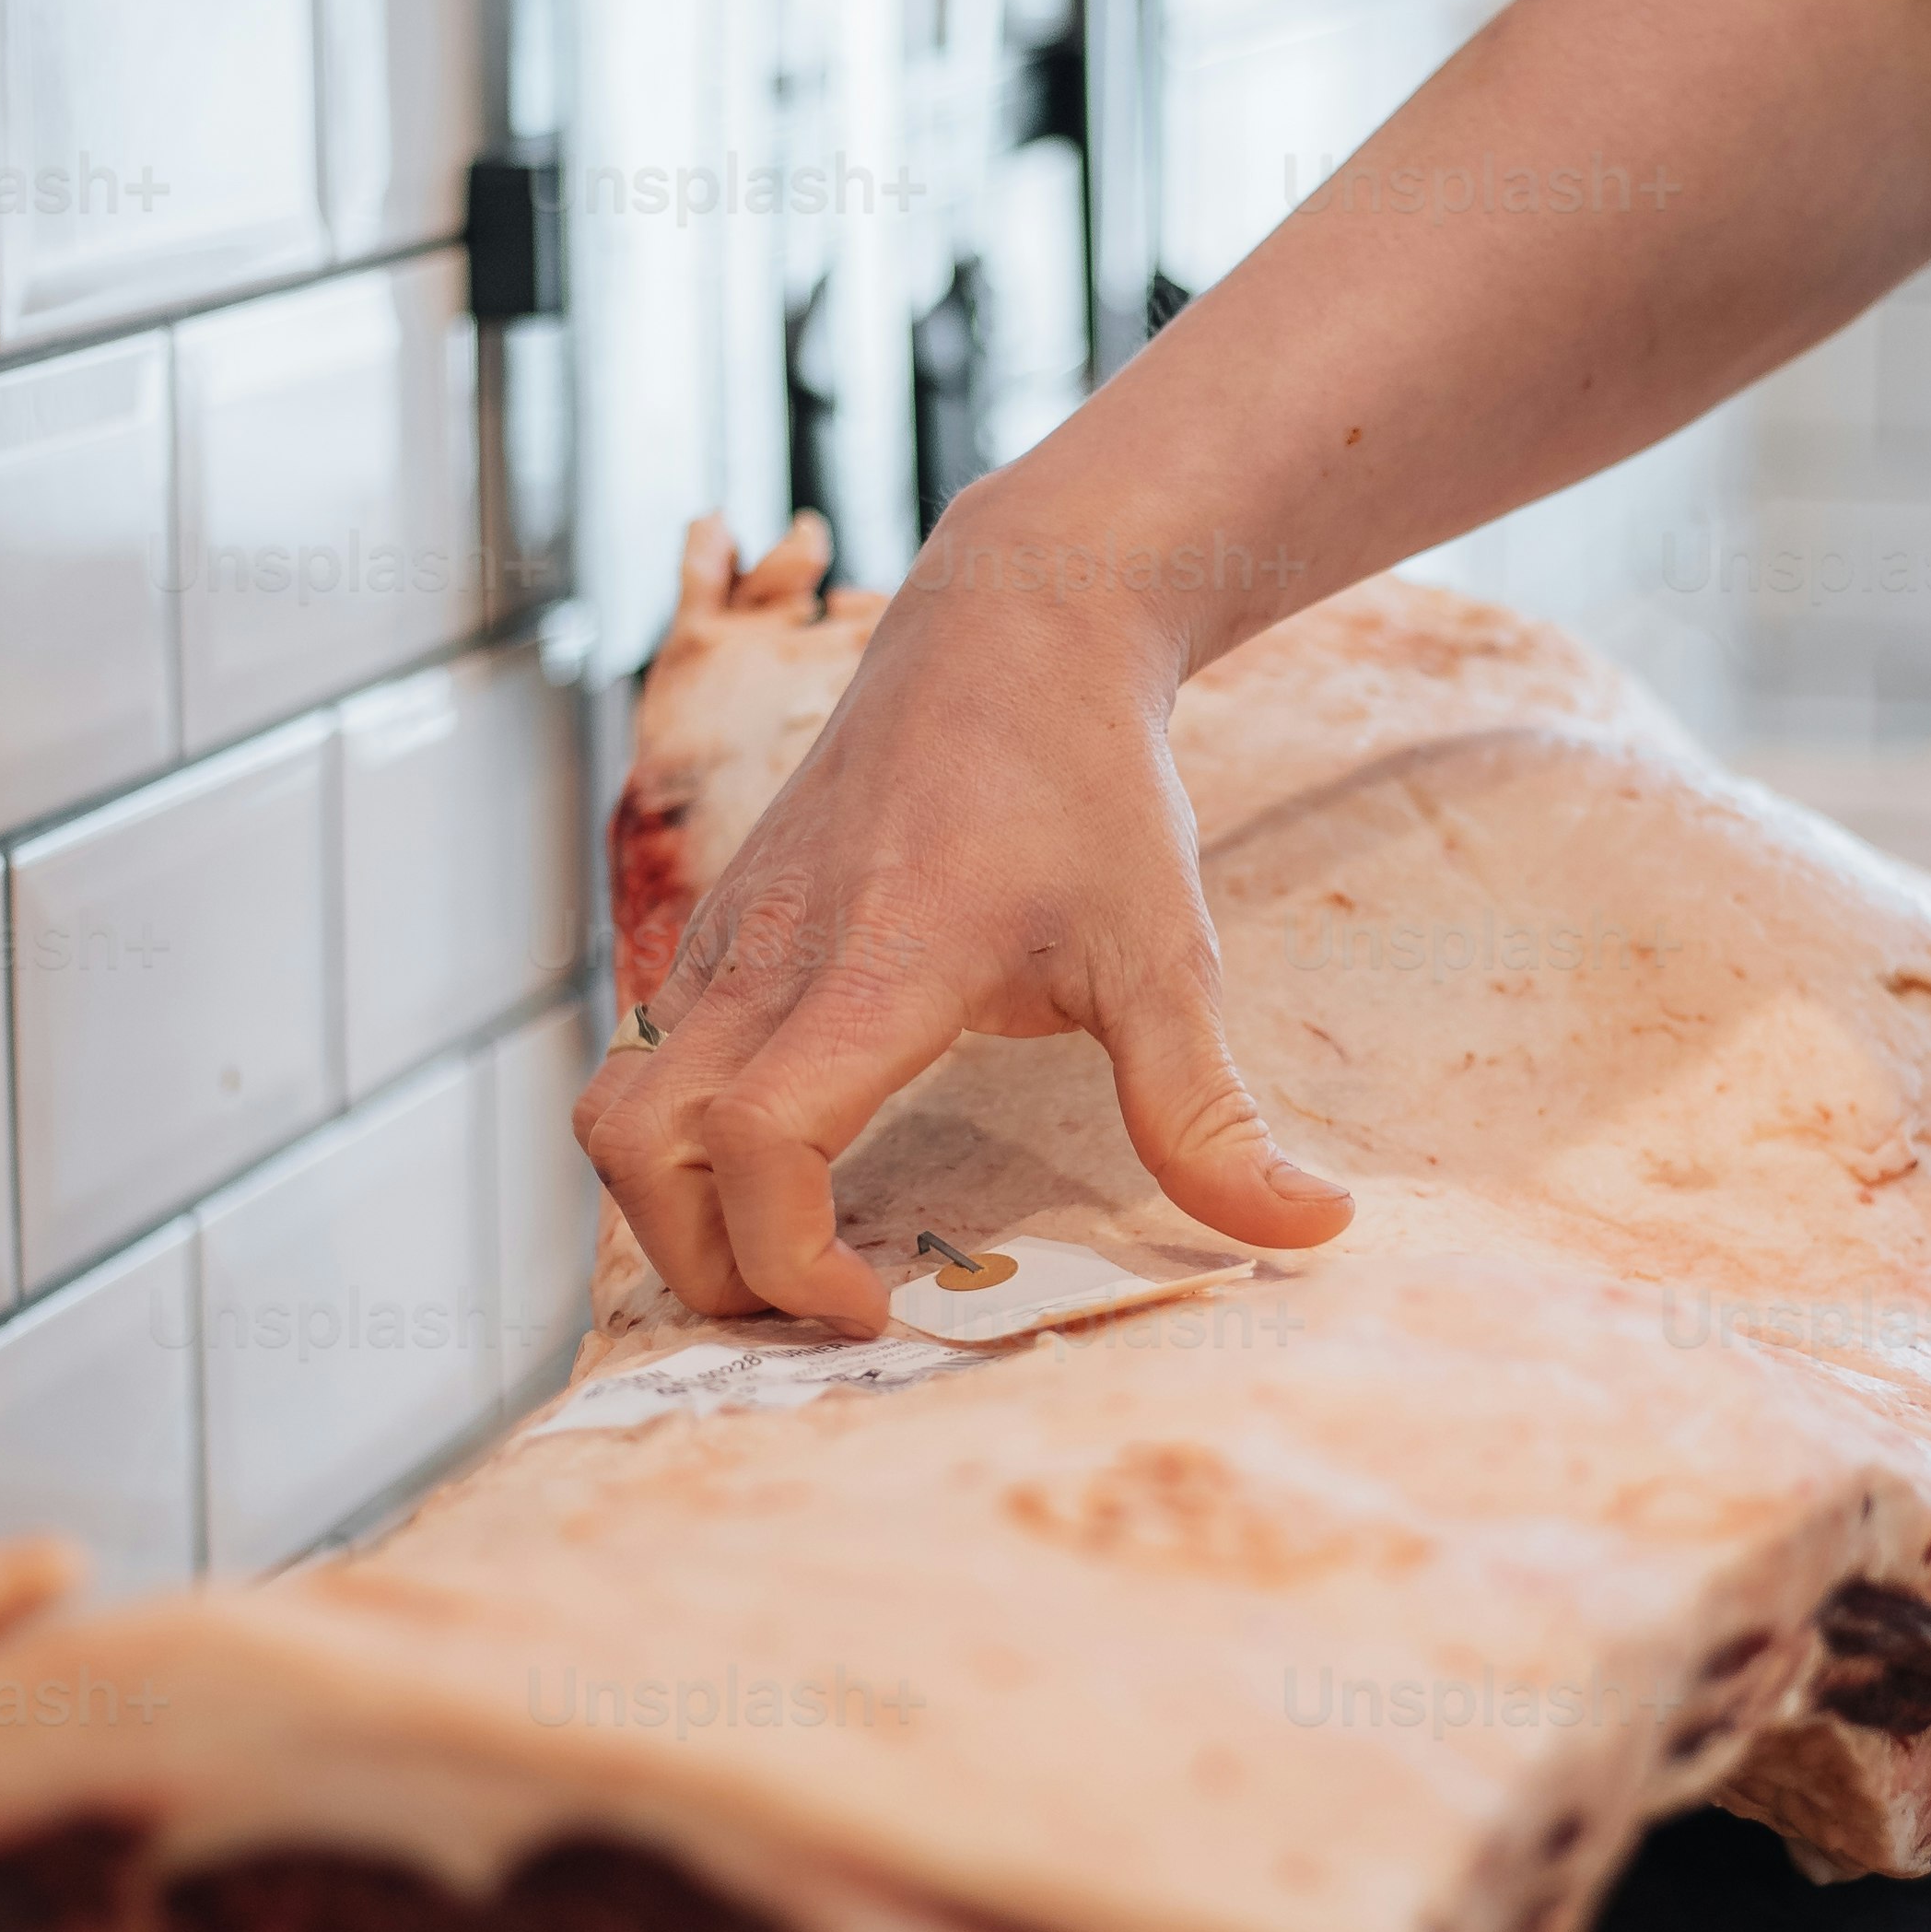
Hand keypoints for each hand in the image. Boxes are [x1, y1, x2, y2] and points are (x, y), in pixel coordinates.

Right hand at [572, 529, 1354, 1329]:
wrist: (1012, 624)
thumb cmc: (1090, 784)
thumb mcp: (1167, 951)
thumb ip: (1209, 1109)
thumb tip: (1310, 1227)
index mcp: (880, 964)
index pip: (762, 1141)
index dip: (793, 1259)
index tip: (881, 1307)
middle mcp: (773, 952)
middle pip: (641, 1148)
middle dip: (705, 1268)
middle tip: (822, 1304)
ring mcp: (728, 933)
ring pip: (620, 1106)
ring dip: (673, 1209)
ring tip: (789, 1252)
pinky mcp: (718, 924)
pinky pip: (645, 1058)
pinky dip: (681, 1145)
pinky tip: (786, 1167)